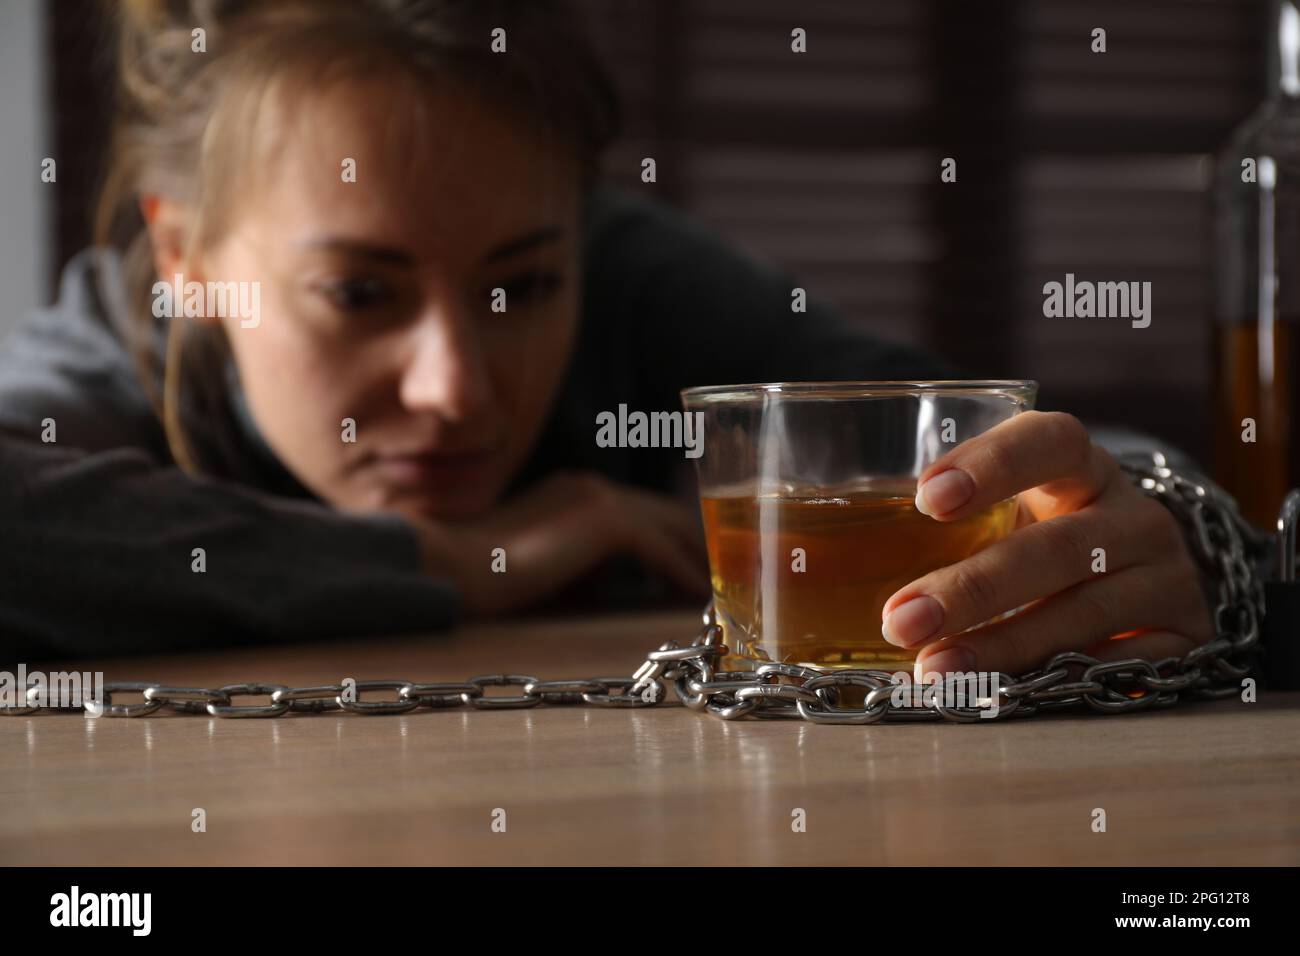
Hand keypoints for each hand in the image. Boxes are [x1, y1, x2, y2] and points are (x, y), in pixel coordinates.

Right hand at [416, 471, 710, 614]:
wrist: (454, 567)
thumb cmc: (486, 578)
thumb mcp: (545, 567)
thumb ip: (583, 570)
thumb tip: (614, 589)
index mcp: (577, 492)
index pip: (646, 513)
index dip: (680, 539)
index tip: (701, 568)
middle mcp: (594, 487)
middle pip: (671, 514)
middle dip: (703, 545)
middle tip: (728, 579)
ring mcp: (601, 499)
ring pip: (675, 527)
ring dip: (703, 560)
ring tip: (725, 591)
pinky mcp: (605, 523)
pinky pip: (662, 552)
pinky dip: (684, 575)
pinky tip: (697, 599)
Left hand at [880, 411, 1213, 682]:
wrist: (1149, 585)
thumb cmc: (1044, 540)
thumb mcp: (1007, 514)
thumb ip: (933, 524)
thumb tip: (792, 558)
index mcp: (1081, 468)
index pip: (1050, 441)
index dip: (992, 465)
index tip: (926, 499)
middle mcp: (1132, 517)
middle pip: (1057, 546)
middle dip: (973, 588)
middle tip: (901, 619)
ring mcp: (1166, 578)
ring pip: (1083, 612)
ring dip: (1002, 647)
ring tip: (932, 670)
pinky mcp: (1183, 639)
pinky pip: (1119, 665)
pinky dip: (1055, 680)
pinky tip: (999, 696)